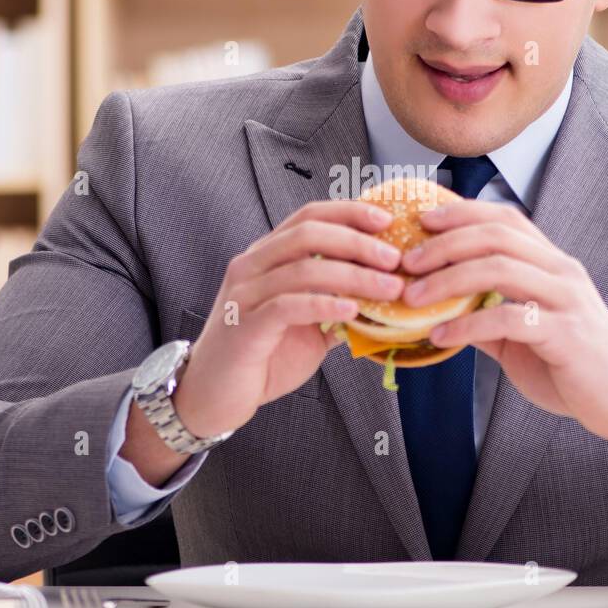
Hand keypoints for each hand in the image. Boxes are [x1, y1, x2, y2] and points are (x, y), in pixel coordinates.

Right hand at [176, 199, 405, 434]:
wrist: (214, 395)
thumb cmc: (261, 357)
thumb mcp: (308, 325)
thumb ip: (336, 305)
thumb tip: (382, 297)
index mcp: (267, 257)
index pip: (309, 217)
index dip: (349, 212)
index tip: (387, 220)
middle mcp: (252, 266)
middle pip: (307, 233)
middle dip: (357, 241)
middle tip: (393, 258)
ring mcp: (245, 294)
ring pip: (302, 269)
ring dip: (353, 276)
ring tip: (388, 288)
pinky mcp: (244, 325)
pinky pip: (287, 305)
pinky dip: (324, 304)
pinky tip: (352, 310)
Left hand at [398, 200, 607, 460]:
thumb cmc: (572, 367)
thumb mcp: (523, 336)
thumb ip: (488, 317)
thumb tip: (441, 314)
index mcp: (553, 265)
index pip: (506, 220)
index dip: (463, 213)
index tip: (423, 219)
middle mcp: (562, 272)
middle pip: (497, 237)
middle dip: (445, 243)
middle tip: (407, 262)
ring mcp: (568, 300)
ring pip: (501, 269)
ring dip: (449, 280)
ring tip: (413, 297)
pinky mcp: (567, 334)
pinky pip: (510, 318)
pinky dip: (468, 325)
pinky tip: (441, 337)